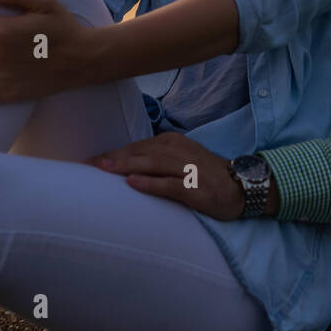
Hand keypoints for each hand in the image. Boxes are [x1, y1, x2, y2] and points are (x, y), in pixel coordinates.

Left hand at [83, 133, 249, 220]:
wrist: (241, 187)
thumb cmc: (206, 175)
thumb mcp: (180, 160)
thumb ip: (156, 159)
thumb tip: (123, 166)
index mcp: (173, 142)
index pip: (138, 146)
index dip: (114, 152)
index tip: (91, 161)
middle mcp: (179, 150)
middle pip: (140, 152)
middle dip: (113, 158)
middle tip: (89, 165)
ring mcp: (188, 168)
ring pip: (152, 163)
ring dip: (126, 165)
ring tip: (103, 169)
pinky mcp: (195, 187)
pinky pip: (169, 184)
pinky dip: (149, 183)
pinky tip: (132, 183)